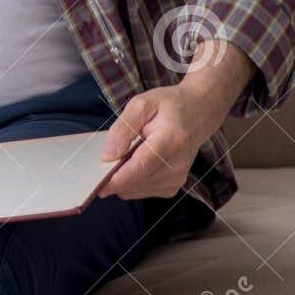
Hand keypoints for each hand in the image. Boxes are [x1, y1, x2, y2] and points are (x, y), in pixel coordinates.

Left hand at [97, 82, 228, 200]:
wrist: (198, 113)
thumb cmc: (169, 106)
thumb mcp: (141, 104)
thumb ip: (123, 129)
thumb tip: (107, 156)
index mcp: (170, 141)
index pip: (140, 168)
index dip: (116, 179)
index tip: (96, 184)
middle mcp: (176, 165)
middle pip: (135, 182)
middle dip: (113, 177)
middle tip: (103, 161)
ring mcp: (177, 178)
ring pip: (135, 190)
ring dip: (122, 178)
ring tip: (124, 156)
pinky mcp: (173, 186)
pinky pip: (142, 191)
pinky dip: (132, 181)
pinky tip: (134, 164)